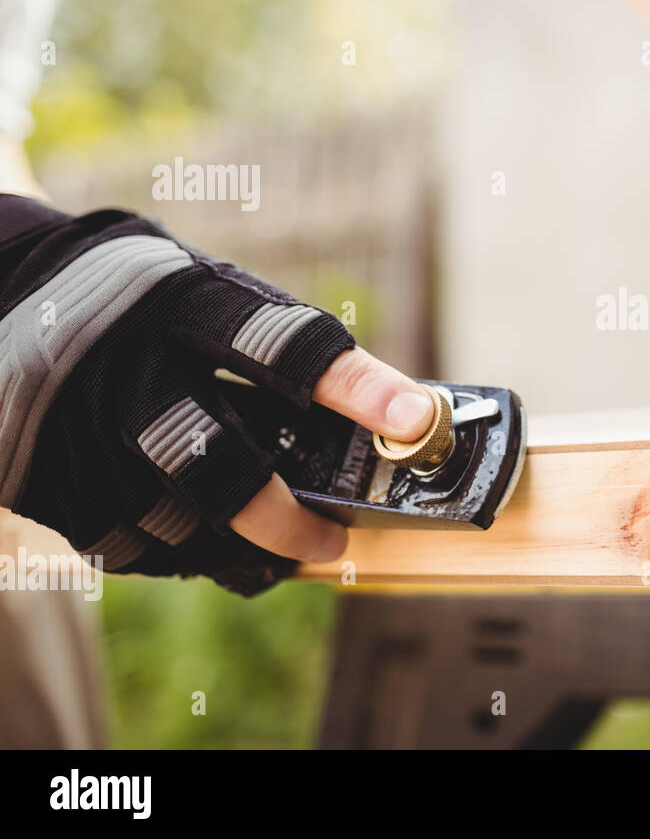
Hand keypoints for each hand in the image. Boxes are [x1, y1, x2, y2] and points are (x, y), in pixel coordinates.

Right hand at [0, 198, 432, 594]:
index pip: (283, 345)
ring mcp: (72, 429)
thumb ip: (276, 342)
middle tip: (331, 538)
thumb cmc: (136, 293)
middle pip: (219, 466)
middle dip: (286, 519)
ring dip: (238, 551)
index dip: (355, 387)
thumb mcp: (204, 285)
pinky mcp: (37, 476)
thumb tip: (386, 409)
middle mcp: (123, 366)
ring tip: (276, 553)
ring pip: (174, 524)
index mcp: (181, 300)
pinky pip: (123, 545)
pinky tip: (207, 548)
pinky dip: (178, 557)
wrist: (4, 289)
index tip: (416, 419)